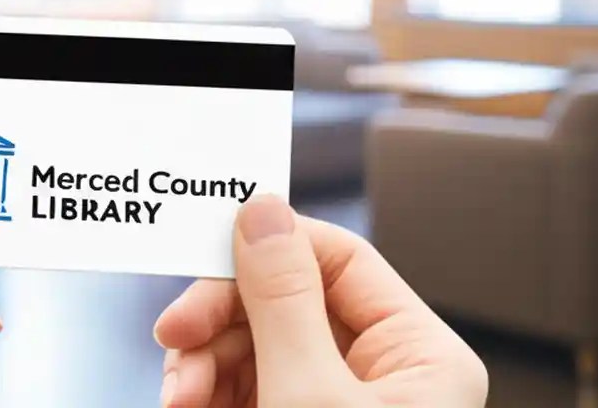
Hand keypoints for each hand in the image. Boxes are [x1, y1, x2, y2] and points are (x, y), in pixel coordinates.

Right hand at [154, 195, 486, 406]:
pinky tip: (185, 403)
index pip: (341, 260)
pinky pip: (244, 386)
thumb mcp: (308, 395)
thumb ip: (282, 301)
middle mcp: (385, 376)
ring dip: (202, 362)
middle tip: (175, 334)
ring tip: (179, 394)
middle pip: (285, 303)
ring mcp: (337, 405)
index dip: (269, 248)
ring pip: (254, 348)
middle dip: (219, 321)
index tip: (211, 250)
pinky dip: (206, 392)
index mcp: (421, 357)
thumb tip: (263, 210)